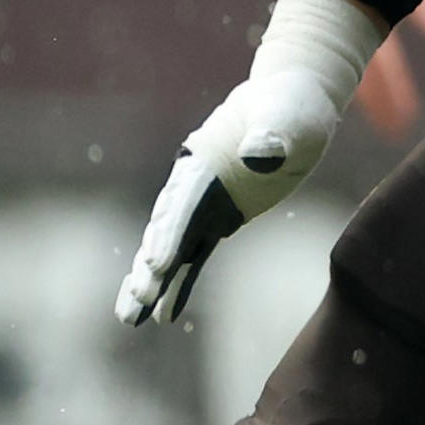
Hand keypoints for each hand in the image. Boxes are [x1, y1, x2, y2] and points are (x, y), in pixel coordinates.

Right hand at [116, 54, 355, 326]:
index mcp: (203, 158)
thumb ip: (271, 133)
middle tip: (139, 297)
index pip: (183, 201)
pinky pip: (193, 256)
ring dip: (150, 283)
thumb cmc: (292, 105)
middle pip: (167, 228)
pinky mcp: (218, 219)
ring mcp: (203, 204)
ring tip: (129, 318)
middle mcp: (194, 184)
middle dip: (152, 264)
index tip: (156, 264)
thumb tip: (259, 153)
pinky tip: (162, 316)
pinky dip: (178, 284)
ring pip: (169, 248)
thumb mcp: (288, 115)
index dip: (169, 232)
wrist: (294, 105)